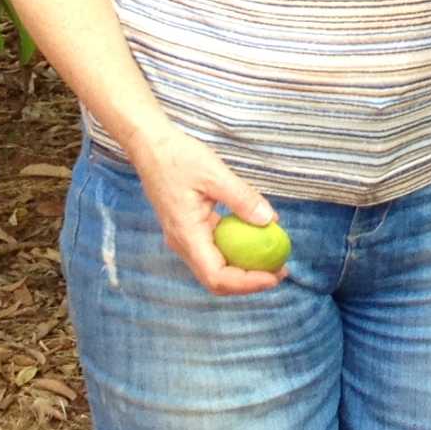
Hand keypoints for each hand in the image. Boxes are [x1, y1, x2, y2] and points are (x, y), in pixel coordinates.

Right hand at [128, 126, 282, 295]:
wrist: (150, 145)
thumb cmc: (177, 156)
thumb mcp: (215, 173)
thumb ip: (242, 199)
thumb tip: (269, 221)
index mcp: (186, 235)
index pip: (216, 277)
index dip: (247, 283)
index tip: (274, 275)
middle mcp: (183, 243)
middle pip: (216, 279)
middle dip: (249, 281)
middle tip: (280, 270)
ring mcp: (184, 237)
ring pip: (215, 267)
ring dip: (243, 269)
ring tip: (272, 259)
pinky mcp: (189, 228)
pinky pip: (214, 249)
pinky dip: (235, 250)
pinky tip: (255, 238)